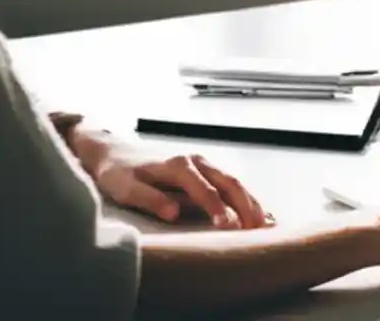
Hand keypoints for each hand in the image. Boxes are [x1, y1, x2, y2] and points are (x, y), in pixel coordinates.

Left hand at [69, 128, 268, 229]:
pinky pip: (231, 181)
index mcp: (178, 165)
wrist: (114, 150)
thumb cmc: (118, 172)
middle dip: (246, 206)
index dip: (218, 210)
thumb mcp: (126, 188)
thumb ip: (151, 199)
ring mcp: (203, 162)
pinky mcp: (204, 168)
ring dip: (251, 201)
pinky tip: (257, 210)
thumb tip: (175, 213)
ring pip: (235, 181)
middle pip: (230, 182)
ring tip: (265, 223)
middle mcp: (196, 160)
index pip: (205, 190)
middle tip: (257, 229)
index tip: (229, 228)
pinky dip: (247, 196)